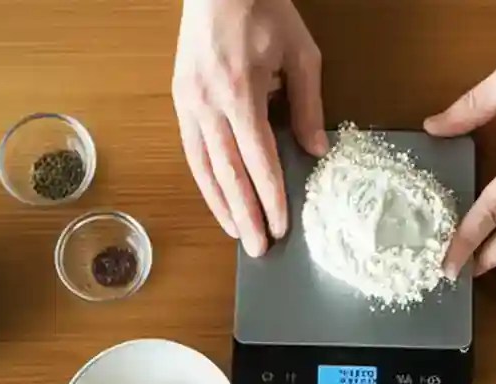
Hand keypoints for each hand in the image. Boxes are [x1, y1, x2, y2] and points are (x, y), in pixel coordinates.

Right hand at [173, 0, 326, 255]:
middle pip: (228, 173)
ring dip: (222, 205)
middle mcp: (208, 104)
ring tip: (239, 234)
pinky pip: (192, 150)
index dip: (271, 196)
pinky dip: (205, 180)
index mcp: (240, 92)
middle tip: (260, 248)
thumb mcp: (301, 54)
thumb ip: (309, 105)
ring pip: (204, 167)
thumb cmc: (264, 11)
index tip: (282, 225)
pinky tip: (218, 199)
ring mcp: (189, 103)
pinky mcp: (180, 100)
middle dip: (246, 214)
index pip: (258, 159)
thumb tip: (316, 150)